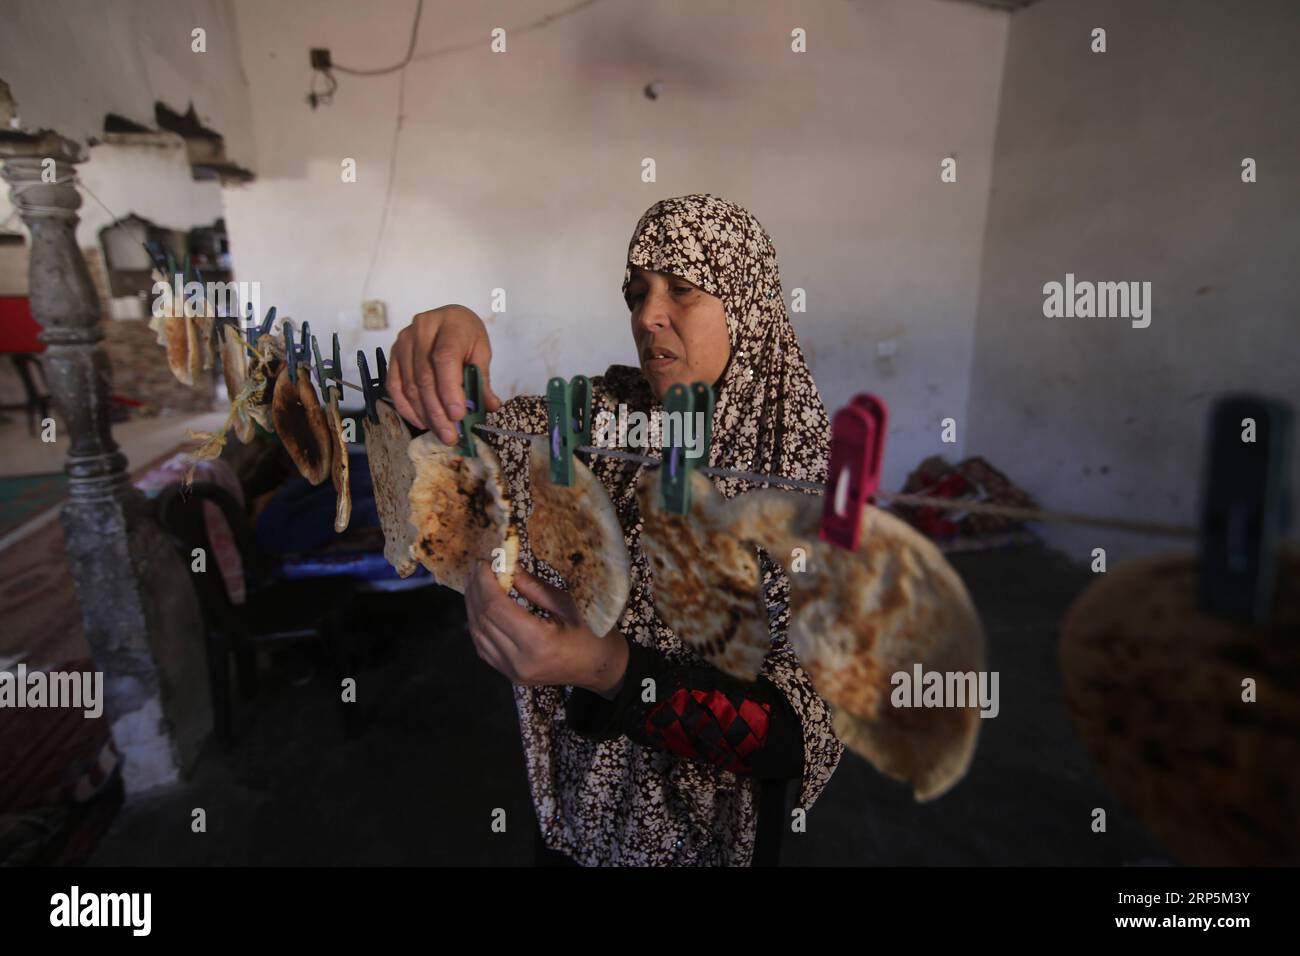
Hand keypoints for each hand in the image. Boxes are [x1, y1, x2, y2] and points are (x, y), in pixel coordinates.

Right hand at [387, 305, 502, 442]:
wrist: (448, 318)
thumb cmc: (466, 335)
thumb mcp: (481, 351)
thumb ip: (482, 379)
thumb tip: (488, 407)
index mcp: (449, 324)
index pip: (445, 358)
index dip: (450, 390)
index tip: (458, 415)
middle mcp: (421, 329)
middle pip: (425, 376)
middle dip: (438, 411)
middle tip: (450, 434)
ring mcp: (403, 341)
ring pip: (409, 384)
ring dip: (425, 414)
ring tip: (441, 433)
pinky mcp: (393, 355)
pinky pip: (394, 386)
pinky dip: (407, 408)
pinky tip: (422, 422)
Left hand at [464, 563, 629, 698]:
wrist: (601, 669)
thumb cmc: (593, 634)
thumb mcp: (567, 604)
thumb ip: (534, 588)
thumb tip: (508, 567)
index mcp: (538, 642)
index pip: (496, 608)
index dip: (485, 582)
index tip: (484, 562)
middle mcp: (520, 661)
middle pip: (483, 620)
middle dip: (476, 590)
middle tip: (478, 567)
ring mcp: (512, 672)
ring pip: (478, 634)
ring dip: (473, 606)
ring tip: (475, 582)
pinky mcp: (510, 675)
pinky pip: (483, 647)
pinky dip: (478, 624)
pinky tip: (480, 606)